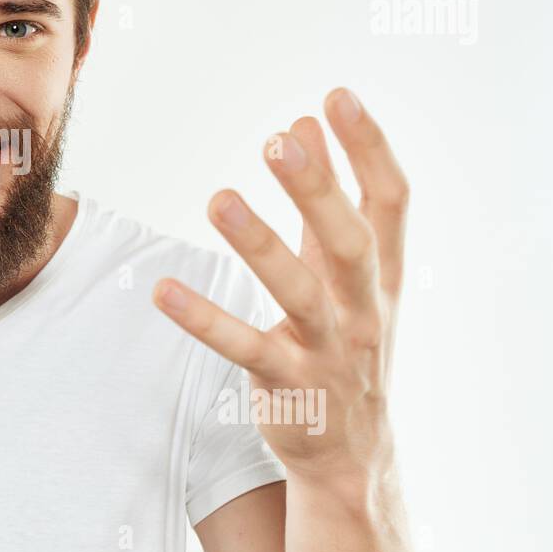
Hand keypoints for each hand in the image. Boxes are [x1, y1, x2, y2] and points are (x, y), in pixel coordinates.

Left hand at [153, 87, 408, 486]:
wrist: (355, 455)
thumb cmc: (347, 341)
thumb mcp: (347, 272)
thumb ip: (325, 199)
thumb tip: (306, 121)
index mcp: (383, 275)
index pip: (389, 202)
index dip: (369, 149)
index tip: (337, 95)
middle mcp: (365, 310)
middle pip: (349, 244)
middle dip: (317, 192)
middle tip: (277, 141)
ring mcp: (328, 351)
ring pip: (299, 295)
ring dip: (259, 247)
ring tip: (218, 199)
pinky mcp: (288, 386)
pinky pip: (244, 348)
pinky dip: (205, 319)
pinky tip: (163, 289)